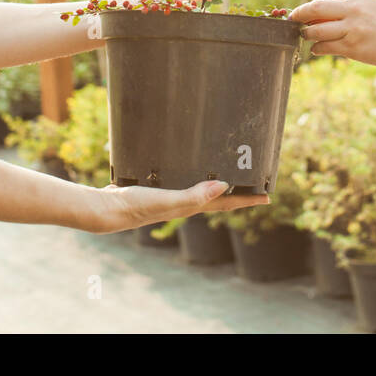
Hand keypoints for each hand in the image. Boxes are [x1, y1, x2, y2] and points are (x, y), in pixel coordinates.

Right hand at [88, 179, 268, 234]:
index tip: (268, 197)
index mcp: (191, 206)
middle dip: (237, 191)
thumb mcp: (168, 199)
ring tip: (228, 173)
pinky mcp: (159, 187)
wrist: (108, 209)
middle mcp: (185, 202)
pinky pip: (184, 180)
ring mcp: (172, 196)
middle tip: (254, 183)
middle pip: (218, 196)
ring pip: (201, 188)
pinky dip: (193, 175)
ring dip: (216, 182)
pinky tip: (189, 165)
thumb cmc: (138, 206)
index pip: (226, 202)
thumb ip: (194, 194)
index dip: (248, 199)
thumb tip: (222, 186)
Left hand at [289, 0, 375, 68]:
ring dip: (307, 34)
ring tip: (306, 36)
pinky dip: (317, 48)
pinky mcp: (352, 48)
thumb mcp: (370, 3)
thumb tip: (317, 9)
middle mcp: (353, 9)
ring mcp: (351, 29)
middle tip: (293, 19)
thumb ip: (348, 3)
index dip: (311, 5)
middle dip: (299, 14)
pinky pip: (324, 47)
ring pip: (316, 30)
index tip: (306, 11)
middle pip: (314, 9)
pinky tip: (317, 49)